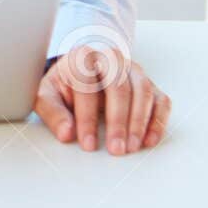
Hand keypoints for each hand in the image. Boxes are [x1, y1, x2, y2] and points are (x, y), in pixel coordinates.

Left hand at [34, 46, 169, 154]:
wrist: (80, 72)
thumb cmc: (64, 86)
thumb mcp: (47, 95)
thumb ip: (53, 113)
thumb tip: (66, 133)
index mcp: (82, 58)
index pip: (87, 87)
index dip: (87, 117)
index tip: (87, 143)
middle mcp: (111, 59)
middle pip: (119, 88)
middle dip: (118, 122)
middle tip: (116, 148)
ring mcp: (132, 70)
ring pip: (143, 91)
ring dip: (139, 123)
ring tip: (131, 147)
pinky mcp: (148, 84)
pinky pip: (160, 100)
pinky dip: (157, 121)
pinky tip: (149, 140)